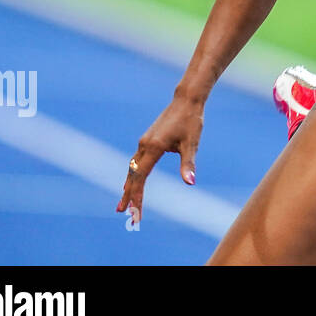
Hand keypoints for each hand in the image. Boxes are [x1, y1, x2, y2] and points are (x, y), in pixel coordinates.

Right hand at [116, 93, 203, 224]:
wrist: (187, 100)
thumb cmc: (191, 121)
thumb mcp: (192, 143)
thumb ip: (188, 163)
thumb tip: (190, 182)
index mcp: (154, 147)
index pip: (141, 177)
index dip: (137, 195)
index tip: (135, 211)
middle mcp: (144, 145)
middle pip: (133, 175)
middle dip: (129, 196)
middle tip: (124, 215)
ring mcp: (144, 142)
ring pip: (132, 169)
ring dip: (128, 186)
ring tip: (124, 205)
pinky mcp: (147, 140)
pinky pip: (135, 162)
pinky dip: (132, 175)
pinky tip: (132, 183)